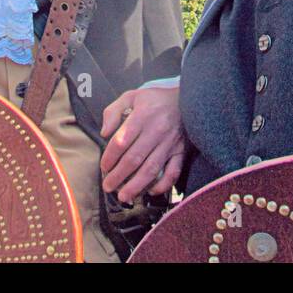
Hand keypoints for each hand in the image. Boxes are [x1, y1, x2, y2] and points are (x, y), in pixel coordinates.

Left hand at [100, 85, 185, 202]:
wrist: (188, 98)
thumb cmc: (156, 99)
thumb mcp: (132, 96)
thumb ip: (113, 111)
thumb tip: (104, 132)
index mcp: (142, 116)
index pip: (121, 141)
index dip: (110, 157)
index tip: (104, 167)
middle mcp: (156, 131)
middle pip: (134, 159)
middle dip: (118, 176)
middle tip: (108, 187)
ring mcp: (170, 143)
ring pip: (151, 169)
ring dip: (136, 186)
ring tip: (124, 196)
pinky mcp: (181, 151)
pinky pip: (173, 171)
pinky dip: (163, 184)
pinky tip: (151, 191)